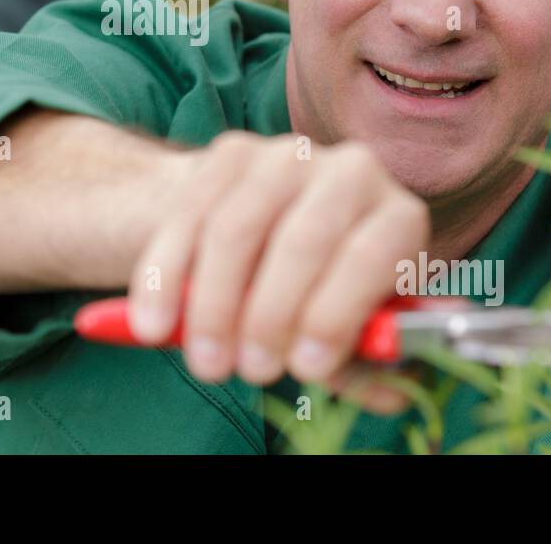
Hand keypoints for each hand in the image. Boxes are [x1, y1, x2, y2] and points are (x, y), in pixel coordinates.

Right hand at [127, 131, 430, 412]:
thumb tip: (391, 396)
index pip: (369, 257)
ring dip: (214, 303)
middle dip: (269, 315)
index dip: (336, 314)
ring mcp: (287, 155)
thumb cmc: (325, 290)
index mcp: (397, 216)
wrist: (274, 223)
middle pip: (302, 240)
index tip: (303, 370)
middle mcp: (350, 171)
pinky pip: (188, 216)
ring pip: (236, 229)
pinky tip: (153, 326)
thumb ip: (365, 360)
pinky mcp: (230, 153)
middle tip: (248, 371)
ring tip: (207, 362)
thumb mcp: (354, 328)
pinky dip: (165, 277)